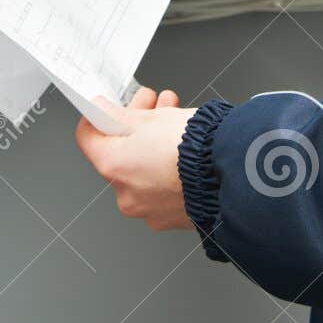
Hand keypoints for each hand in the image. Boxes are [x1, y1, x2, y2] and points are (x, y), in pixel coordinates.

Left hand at [76, 85, 196, 230]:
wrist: (234, 175)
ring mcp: (149, 210)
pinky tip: (184, 150)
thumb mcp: (153, 118)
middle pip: (119, 153)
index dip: (96, 117)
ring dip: (153, 143)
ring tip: (175, 117)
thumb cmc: (195, 148)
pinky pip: (162, 188)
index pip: (87, 139)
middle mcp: (126, 195)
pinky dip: (167, 169)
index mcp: (114, 168)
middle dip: (135, 123)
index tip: (107, 107)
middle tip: (151, 103)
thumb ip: (120, 114)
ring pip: (143, 169)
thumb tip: (100, 110)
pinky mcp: (172, 218)